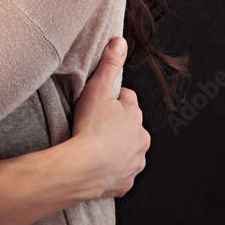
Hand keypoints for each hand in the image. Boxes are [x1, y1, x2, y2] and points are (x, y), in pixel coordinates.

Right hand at [67, 37, 150, 198]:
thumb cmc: (89, 127)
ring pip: (127, 151)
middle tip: (94, 126)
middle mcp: (141, 141)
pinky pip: (120, 174)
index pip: (128, 101)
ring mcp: (134, 164)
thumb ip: (109, 64)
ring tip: (94, 146)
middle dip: (117, 126)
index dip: (113, 100)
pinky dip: (111, 171)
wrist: (83, 167)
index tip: (100, 104)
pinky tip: (97, 167)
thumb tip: (120, 41)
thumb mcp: (97, 89)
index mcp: (136, 118)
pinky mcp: (124, 183)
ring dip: (116, 148)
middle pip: (130, 128)